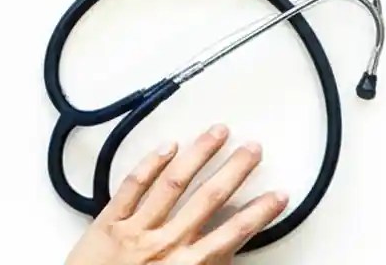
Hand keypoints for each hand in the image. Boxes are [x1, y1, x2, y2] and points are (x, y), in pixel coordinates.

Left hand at [65, 124, 288, 264]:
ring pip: (174, 183)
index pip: (233, 234)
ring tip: (218, 133)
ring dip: (199, 154)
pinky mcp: (108, 222)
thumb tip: (226, 254)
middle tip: (252, 149)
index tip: (277, 196)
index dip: (258, 213)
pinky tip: (168, 146)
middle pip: (208, 199)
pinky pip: (132, 186)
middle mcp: (164, 245)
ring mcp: (136, 230)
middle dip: (234, 170)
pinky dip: (151, 164)